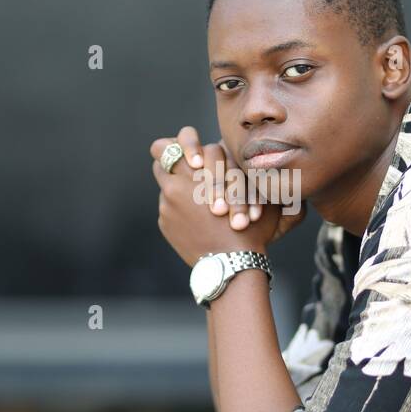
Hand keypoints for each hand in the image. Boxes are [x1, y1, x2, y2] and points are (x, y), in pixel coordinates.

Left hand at [151, 135, 291, 265]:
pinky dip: (181, 213)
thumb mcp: (250, 189)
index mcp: (192, 172)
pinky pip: (169, 211)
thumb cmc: (248, 224)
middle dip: (173, 165)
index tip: (190, 159)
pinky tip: (198, 222)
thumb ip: (236, 169)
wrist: (233, 264)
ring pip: (166, 189)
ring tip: (198, 200)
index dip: (174, 148)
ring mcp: (166, 207)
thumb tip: (234, 157)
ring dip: (179, 191)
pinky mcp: (165, 225)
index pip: (165, 147)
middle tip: (188, 170)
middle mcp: (173, 187)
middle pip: (160, 163)